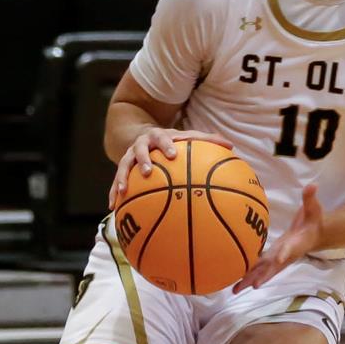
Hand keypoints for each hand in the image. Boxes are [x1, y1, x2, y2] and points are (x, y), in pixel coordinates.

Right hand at [108, 128, 232, 208]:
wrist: (142, 136)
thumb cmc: (172, 141)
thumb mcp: (186, 138)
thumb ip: (207, 141)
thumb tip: (232, 146)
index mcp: (158, 137)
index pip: (162, 138)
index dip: (166, 146)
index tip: (172, 155)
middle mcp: (142, 145)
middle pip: (139, 150)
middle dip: (142, 160)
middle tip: (147, 172)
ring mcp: (129, 156)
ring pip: (123, 166)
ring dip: (121, 178)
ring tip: (123, 191)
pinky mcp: (122, 169)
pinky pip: (115, 181)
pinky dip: (113, 193)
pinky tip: (112, 207)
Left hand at [234, 184, 320, 291]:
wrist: (315, 234)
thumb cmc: (314, 220)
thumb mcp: (314, 208)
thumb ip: (310, 198)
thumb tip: (313, 185)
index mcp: (297, 243)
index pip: (291, 249)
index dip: (285, 254)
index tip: (278, 259)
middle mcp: (287, 254)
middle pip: (274, 267)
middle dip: (264, 276)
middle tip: (253, 286)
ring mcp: (279, 258)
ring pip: (264, 271)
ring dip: (250, 280)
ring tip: (236, 290)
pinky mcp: (273, 258)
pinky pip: (259, 268)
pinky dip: (248, 275)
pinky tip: (236, 282)